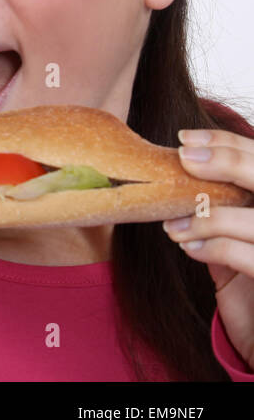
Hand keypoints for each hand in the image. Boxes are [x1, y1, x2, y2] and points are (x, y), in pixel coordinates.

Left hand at [165, 128, 253, 367]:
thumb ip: (220, 207)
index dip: (229, 143)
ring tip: (174, 226)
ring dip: (210, 216)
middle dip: (230, 161)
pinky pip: (252, 257)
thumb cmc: (247, 281)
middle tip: (185, 158)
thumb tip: (176, 171)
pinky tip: (190, 248)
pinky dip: (216, 248)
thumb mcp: (235, 237)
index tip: (186, 139)